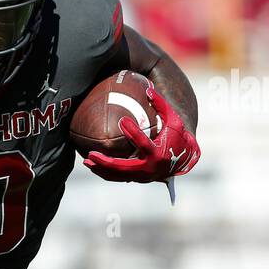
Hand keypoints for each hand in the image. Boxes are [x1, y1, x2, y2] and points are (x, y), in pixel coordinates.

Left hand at [83, 86, 200, 182]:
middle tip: (91, 153)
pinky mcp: (137, 178)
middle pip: (124, 168)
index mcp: (158, 153)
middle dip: (106, 162)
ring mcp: (142, 175)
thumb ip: (162, 105)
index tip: (122, 120)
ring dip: (101, 169)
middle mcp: (149, 168)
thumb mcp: (174, 120)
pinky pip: (118, 178)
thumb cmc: (176, 136)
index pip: (143, 143)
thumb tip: (149, 89)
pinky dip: (105, 173)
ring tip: (86, 161)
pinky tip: (93, 166)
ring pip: (118, 176)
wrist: (182, 159)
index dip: (133, 133)